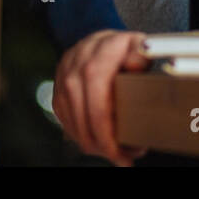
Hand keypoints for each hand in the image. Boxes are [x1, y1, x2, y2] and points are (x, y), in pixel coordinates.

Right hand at [52, 29, 150, 165]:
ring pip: (74, 127)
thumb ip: (141, 52)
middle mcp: (74, 72)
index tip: (126, 153)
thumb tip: (136, 64)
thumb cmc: (123, 48)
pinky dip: (83, 137)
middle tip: (125, 158)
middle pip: (85, 123)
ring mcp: (62, 84)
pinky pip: (67, 124)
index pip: (99, 109)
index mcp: (96, 62)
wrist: (97, 39)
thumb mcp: (138, 44)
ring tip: (116, 152)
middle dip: (105, 148)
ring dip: (94, 145)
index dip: (110, 137)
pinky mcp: (57, 94)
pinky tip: (99, 142)